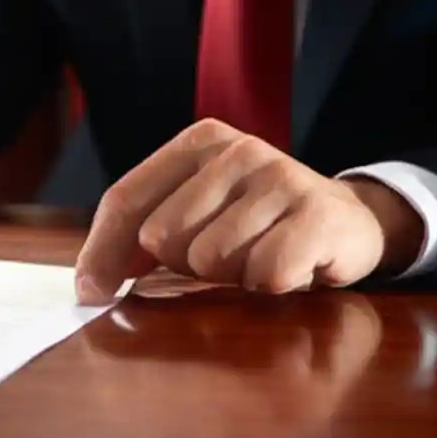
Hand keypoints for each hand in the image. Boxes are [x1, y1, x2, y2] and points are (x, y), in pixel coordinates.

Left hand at [74, 120, 423, 303]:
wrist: (348, 222)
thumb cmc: (256, 224)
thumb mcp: (197, 215)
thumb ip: (139, 237)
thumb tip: (88, 286)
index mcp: (199, 143)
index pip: (126, 199)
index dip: (101, 251)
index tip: (88, 294)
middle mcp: (239, 150)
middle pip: (164, 236)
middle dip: (186, 265)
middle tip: (225, 257)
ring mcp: (281, 177)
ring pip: (211, 259)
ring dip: (233, 277)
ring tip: (260, 258)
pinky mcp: (318, 214)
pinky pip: (264, 273)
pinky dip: (272, 285)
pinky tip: (290, 269)